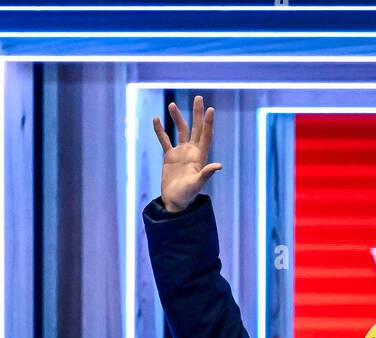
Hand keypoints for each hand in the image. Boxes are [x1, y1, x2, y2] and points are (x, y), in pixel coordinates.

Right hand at [152, 94, 222, 212]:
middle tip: (199, 97)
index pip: (206, 136)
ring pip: (180, 130)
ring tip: (173, 105)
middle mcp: (191, 152)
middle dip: (197, 113)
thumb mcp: (196, 184)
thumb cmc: (187, 196)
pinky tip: (156, 119)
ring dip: (177, 117)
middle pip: (195, 128)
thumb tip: (219, 166)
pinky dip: (160, 130)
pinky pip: (164, 140)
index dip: (208, 123)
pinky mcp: (169, 156)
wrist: (175, 202)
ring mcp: (180, 153)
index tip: (211, 109)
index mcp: (200, 157)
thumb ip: (206, 174)